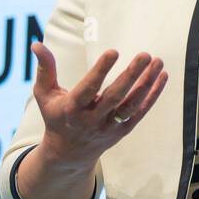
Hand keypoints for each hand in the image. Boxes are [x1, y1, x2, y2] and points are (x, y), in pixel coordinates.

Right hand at [30, 42, 166, 168]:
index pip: (88, 89)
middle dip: (131, 76)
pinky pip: (141, 111)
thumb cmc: (56, 116)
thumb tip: (36, 44)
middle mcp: (92, 119)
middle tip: (144, 54)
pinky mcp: (123, 130)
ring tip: (158, 61)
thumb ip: (44, 69)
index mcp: (72, 109)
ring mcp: (109, 126)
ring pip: (132, 105)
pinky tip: (163, 76)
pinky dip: (153, 95)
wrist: (68, 154)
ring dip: (147, 84)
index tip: (113, 51)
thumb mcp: (44, 95)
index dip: (100, 71)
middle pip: (115, 97)